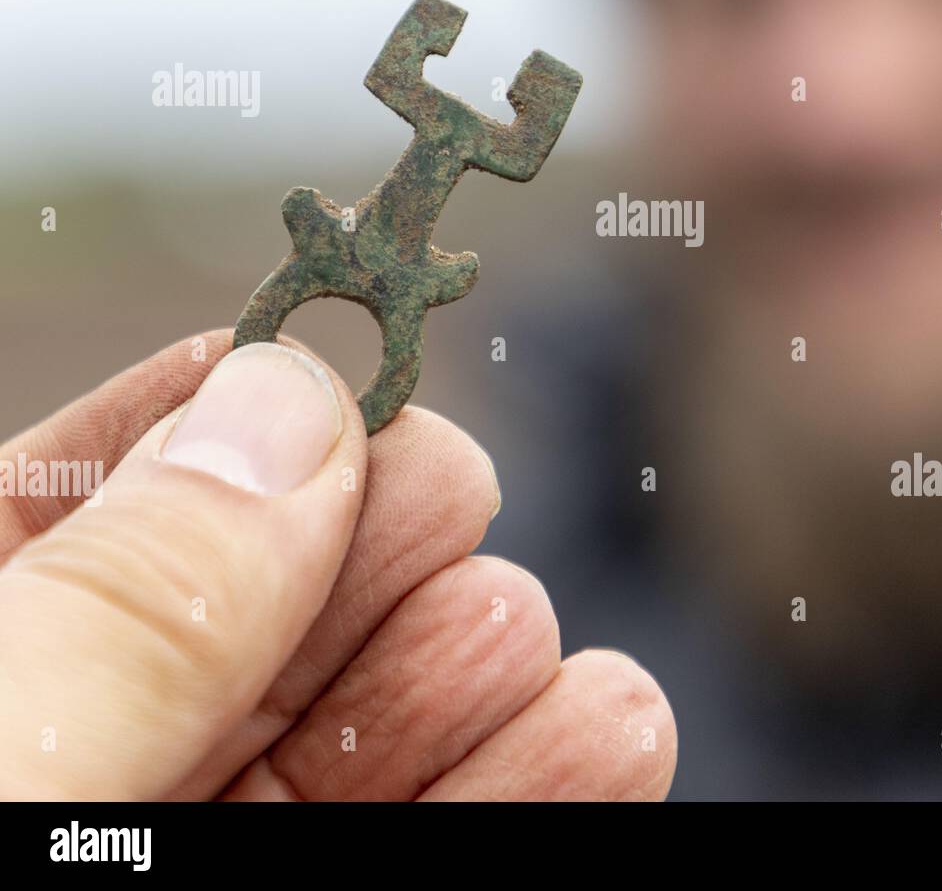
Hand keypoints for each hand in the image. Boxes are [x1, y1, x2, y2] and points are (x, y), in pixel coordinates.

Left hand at [0, 332, 675, 800]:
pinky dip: (550, 779)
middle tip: (449, 495)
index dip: (200, 425)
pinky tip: (610, 722)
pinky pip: (471, 838)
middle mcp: (97, 771)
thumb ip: (126, 608)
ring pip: (379, 727)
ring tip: (512, 631)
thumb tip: (284, 398)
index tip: (310, 362)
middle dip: (369, 544)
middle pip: (261, 617)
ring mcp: (231, 855)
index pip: (70, 516)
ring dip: (476, 657)